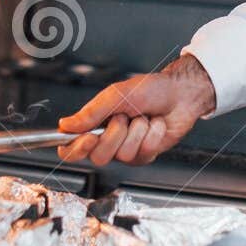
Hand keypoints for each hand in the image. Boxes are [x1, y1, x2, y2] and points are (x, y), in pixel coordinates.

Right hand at [56, 53, 216, 166]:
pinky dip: (152, 135)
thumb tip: (65, 125)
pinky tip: (155, 125)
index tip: (87, 138)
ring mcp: (126, 149)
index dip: (74, 149)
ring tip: (143, 118)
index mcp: (95, 124)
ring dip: (137, 131)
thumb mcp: (115, 95)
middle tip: (124, 117)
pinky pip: (142, 153)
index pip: (72, 148)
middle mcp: (108, 139)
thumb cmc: (149, 89)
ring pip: (122, 155)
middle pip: (97, 156)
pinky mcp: (144, 155)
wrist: (179, 93)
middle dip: (114, 135)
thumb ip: (90, 112)